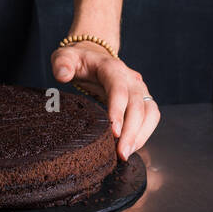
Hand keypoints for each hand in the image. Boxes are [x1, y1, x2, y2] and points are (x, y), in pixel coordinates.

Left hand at [50, 42, 158, 161]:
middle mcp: (130, 78)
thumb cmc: (79, 61)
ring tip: (126, 154)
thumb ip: (61, 63)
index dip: (118, 111)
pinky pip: (151, 117)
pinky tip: (130, 148)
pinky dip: (144, 134)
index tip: (113, 133)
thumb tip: (62, 75)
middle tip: (121, 154)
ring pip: (150, 112)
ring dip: (141, 135)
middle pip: (138, 105)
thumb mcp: (65, 57)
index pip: (119, 89)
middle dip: (132, 131)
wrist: (94, 57)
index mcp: (112, 68)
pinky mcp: (142, 99)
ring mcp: (139, 88)